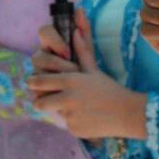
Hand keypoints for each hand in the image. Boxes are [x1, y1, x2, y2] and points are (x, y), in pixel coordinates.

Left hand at [30, 7, 146, 138]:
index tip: (31, 83)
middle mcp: (66, 98)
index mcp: (70, 80)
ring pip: (53, 113)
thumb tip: (76, 30)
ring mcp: (70, 115)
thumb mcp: (94, 69)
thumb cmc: (110, 88)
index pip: (38, 82)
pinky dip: (74, 121)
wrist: (127, 113)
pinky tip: (87, 117)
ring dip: (58, 110)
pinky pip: (66, 124)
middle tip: (46, 99)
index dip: (33, 83)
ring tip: (72, 107)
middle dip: (40, 100)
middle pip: (38, 102)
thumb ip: (82, 50)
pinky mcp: (74, 129)